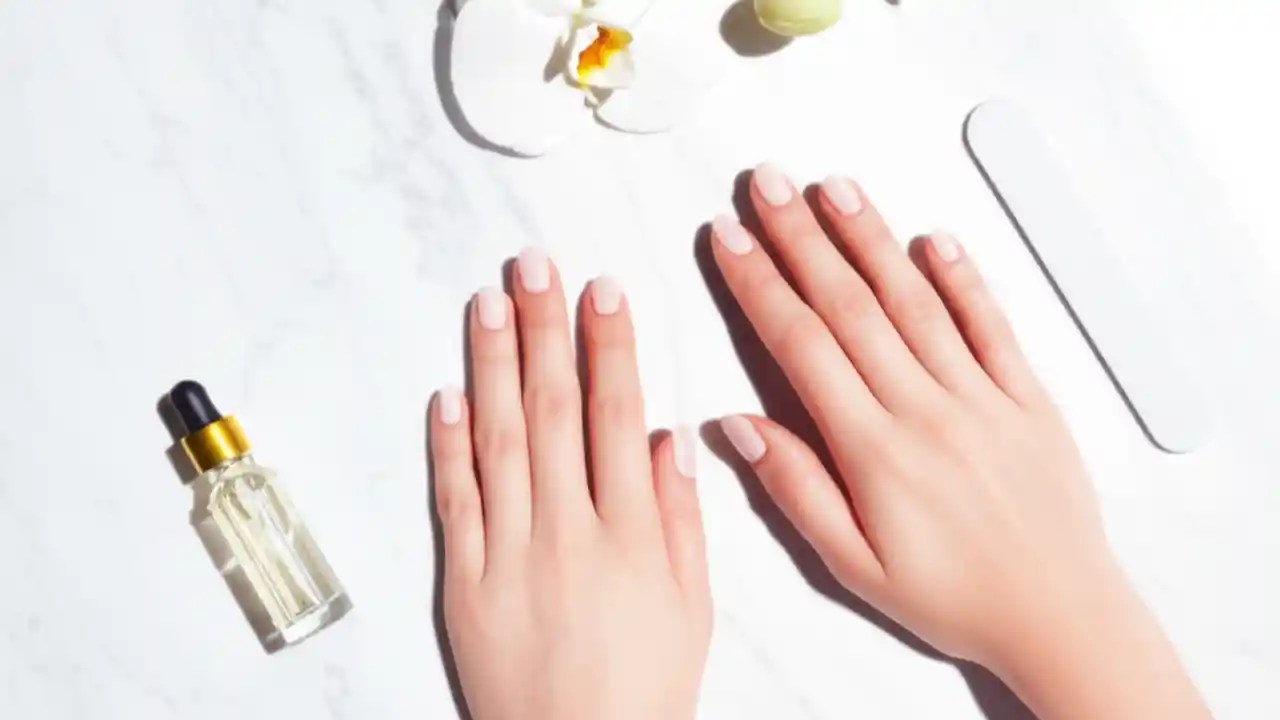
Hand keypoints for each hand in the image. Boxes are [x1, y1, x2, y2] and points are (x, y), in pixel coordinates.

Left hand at [430, 250, 710, 719]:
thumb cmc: (644, 686)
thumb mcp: (691, 606)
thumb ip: (680, 518)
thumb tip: (669, 437)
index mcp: (631, 534)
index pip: (616, 416)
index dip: (609, 347)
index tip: (602, 293)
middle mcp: (568, 532)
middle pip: (552, 410)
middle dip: (544, 330)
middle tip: (534, 267)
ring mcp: (510, 554)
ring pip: (499, 440)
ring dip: (492, 364)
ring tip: (489, 303)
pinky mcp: (465, 581)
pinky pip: (456, 500)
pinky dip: (448, 444)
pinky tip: (446, 393)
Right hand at [710, 164, 1208, 718]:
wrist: (1059, 616)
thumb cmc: (952, 598)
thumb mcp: (853, 565)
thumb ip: (794, 489)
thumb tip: (736, 425)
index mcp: (874, 450)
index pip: (801, 344)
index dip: (760, 284)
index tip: (730, 238)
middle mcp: (925, 408)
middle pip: (850, 304)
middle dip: (801, 237)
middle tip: (767, 183)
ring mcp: (981, 396)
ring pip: (915, 300)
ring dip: (870, 238)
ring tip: (833, 187)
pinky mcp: (1028, 396)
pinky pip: (992, 324)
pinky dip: (963, 277)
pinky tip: (933, 238)